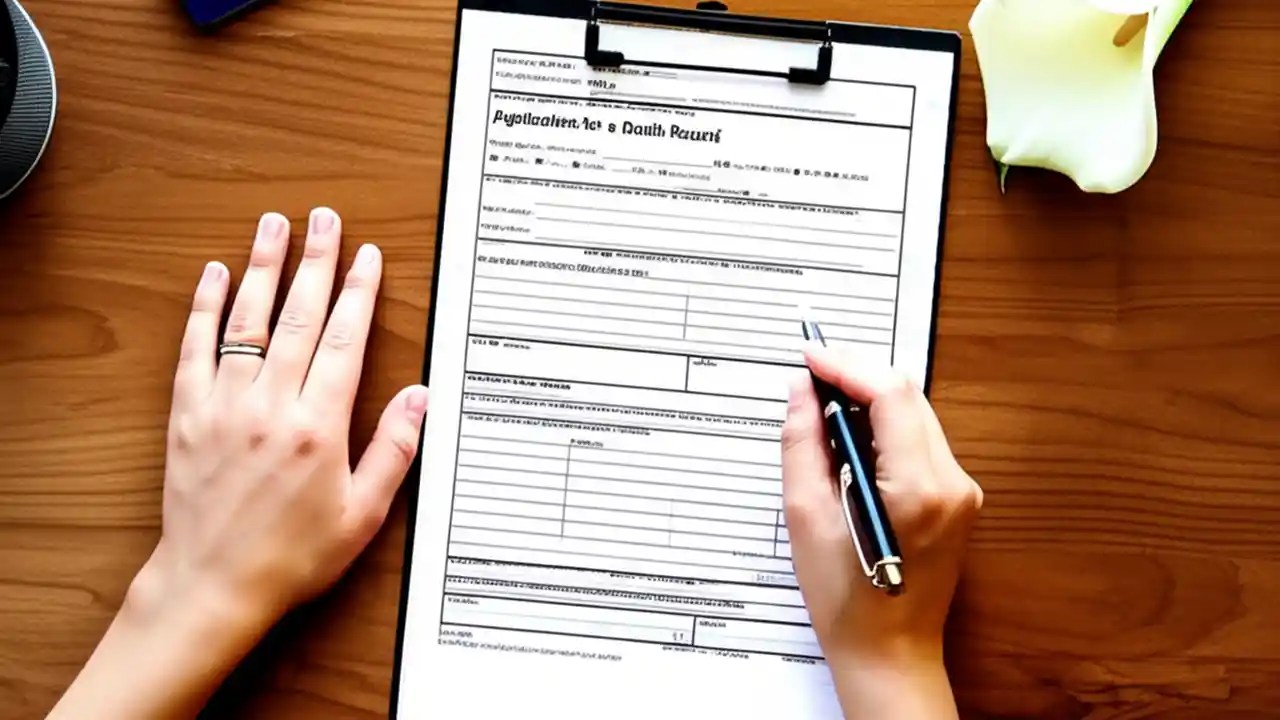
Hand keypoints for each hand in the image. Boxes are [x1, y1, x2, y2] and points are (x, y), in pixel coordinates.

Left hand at [134, 207, 427, 625]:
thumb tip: (420, 398)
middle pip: (297, 316)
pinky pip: (196, 348)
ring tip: (273, 225)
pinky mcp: (188, 416)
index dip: (358, 293)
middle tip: (323, 219)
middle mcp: (270, 406)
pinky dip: (205, 309)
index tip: (366, 257)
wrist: (213, 586)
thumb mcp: (362, 515)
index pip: (343, 341)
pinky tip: (215, 275)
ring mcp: (224, 406)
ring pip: (247, 321)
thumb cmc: (292, 556)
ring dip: (262, 268)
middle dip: (315, 261)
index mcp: (318, 427)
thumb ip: (393, 451)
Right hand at [781, 347, 980, 718]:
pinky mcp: (958, 498)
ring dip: (871, 401)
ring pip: (916, 415)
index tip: (811, 357)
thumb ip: (803, 444)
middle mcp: (952, 484)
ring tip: (824, 410)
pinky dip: (886, 428)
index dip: (848, 365)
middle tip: (812, 377)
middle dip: (858, 377)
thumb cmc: (848, 602)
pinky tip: (852, 440)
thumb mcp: (807, 517)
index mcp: (918, 489)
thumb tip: (802, 392)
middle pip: (908, 397)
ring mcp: (962, 491)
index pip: (891, 395)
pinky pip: (921, 441)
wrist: (889, 652)